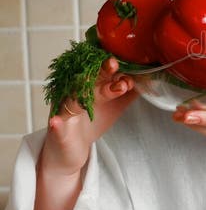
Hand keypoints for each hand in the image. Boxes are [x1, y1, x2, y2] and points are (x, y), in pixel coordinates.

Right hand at [35, 58, 136, 209]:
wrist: (70, 149)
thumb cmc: (91, 121)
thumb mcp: (114, 104)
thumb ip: (128, 90)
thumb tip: (147, 76)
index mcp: (86, 84)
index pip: (97, 69)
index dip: (110, 64)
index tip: (124, 60)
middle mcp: (72, 93)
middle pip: (86, 79)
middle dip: (101, 71)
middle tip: (114, 64)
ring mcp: (63, 111)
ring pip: (74, 99)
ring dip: (91, 94)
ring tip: (115, 88)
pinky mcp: (57, 132)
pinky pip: (55, 127)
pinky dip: (56, 125)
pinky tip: (55, 122)